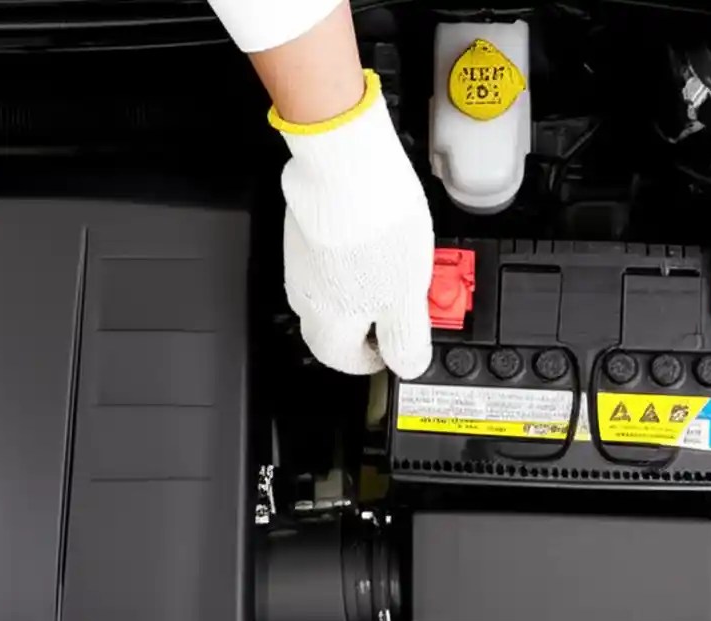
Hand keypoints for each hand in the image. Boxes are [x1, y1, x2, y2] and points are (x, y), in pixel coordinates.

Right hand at [279, 75, 434, 377]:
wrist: (348, 166)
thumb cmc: (375, 229)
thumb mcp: (408, 296)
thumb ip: (406, 337)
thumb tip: (408, 365)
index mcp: (328, 320)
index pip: (340, 359)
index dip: (371, 361)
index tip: (393, 351)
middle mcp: (306, 293)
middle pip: (331, 326)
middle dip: (364, 326)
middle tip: (397, 313)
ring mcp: (301, 257)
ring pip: (329, 289)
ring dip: (359, 290)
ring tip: (396, 274)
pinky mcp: (305, 225)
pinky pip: (329, 256)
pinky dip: (353, 258)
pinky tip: (377, 241)